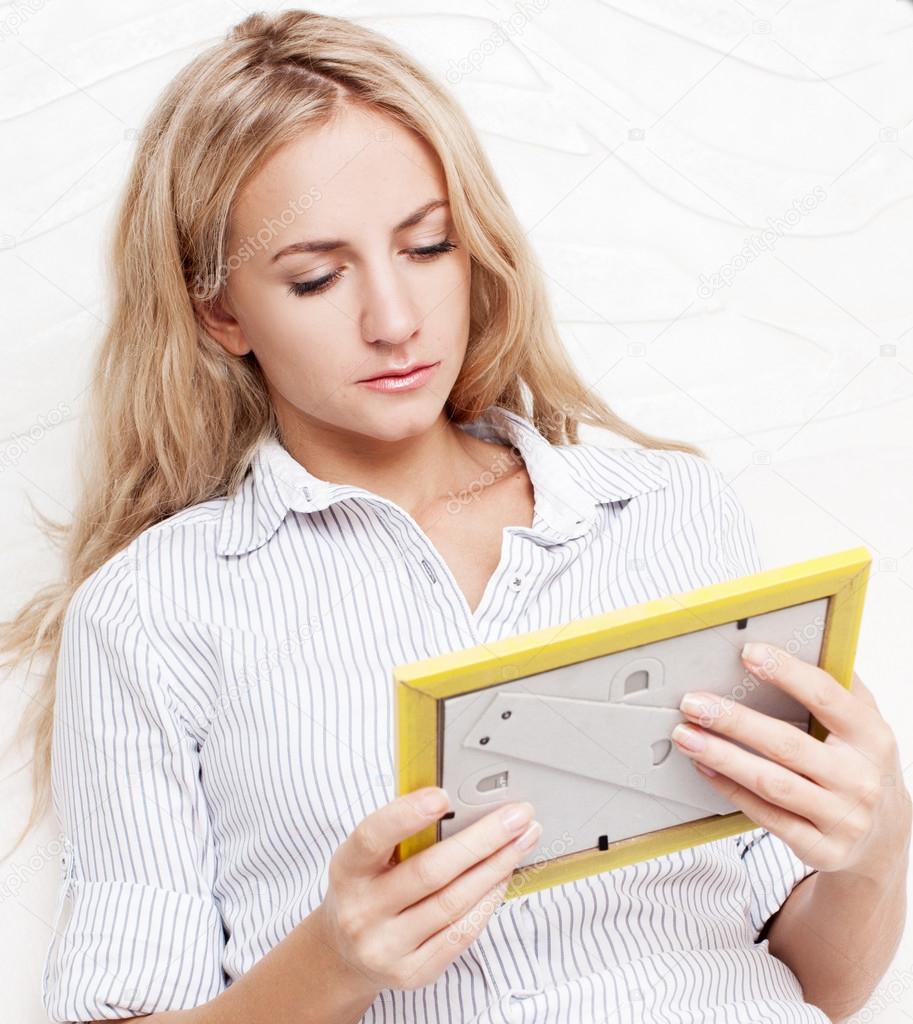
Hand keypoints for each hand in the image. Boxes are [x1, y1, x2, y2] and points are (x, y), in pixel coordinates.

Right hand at [313, 787, 540, 994]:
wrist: (347, 955)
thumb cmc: (369, 887)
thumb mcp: (369, 856)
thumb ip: (402, 831)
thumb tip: (459, 801)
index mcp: (347, 869)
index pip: (373, 837)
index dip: (406, 815)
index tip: (444, 796)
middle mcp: (362, 911)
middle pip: (430, 872)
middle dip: (483, 839)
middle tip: (517, 816)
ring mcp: (386, 947)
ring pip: (453, 902)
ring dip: (496, 867)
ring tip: (522, 841)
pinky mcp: (412, 973)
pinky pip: (461, 933)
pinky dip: (489, 900)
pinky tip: (504, 877)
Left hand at [670, 641, 911, 876]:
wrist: (884, 838)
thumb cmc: (862, 765)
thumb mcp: (865, 725)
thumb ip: (839, 687)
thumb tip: (804, 641)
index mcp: (872, 737)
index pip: (827, 697)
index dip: (787, 673)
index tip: (749, 653)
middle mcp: (860, 779)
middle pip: (786, 744)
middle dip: (733, 721)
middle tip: (693, 702)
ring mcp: (842, 818)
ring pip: (770, 783)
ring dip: (721, 757)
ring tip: (686, 735)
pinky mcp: (822, 849)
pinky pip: (767, 816)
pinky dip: (731, 790)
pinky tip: (704, 769)